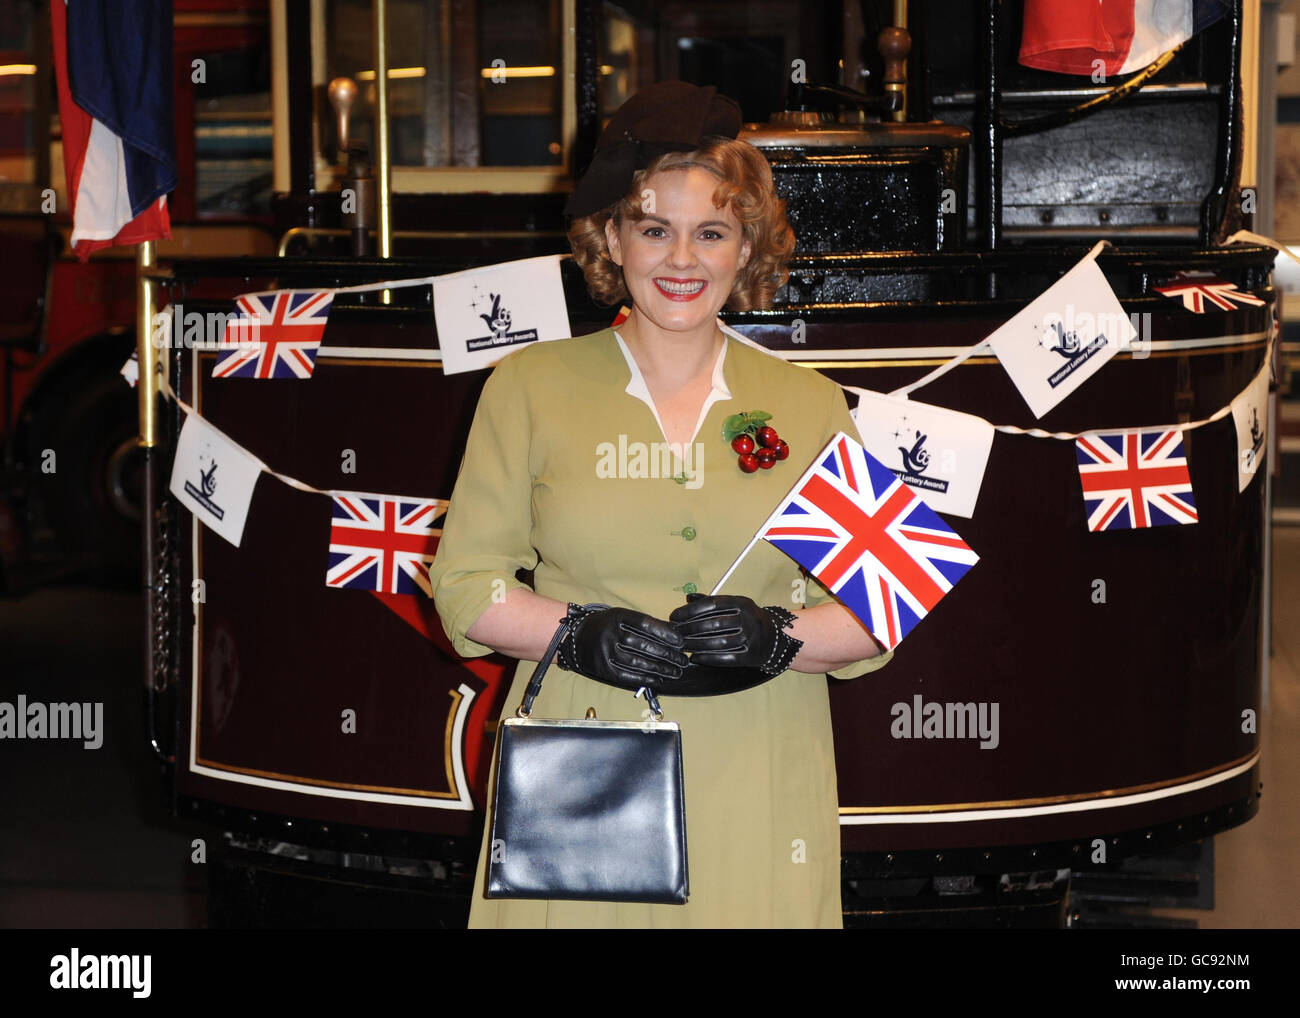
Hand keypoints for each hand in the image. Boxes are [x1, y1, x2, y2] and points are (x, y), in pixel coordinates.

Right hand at [556, 605, 689, 692]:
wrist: (574, 637)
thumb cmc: (605, 625)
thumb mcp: (621, 617)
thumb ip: (643, 624)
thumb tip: (672, 633)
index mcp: (618, 617)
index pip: (646, 624)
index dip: (666, 633)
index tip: (680, 642)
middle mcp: (611, 633)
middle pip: (645, 645)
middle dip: (668, 655)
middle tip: (683, 661)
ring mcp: (605, 651)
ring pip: (638, 662)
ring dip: (660, 669)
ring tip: (675, 672)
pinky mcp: (603, 668)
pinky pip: (628, 675)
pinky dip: (645, 678)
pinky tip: (659, 680)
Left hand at [670, 594, 802, 675]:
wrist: (775, 639)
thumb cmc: (747, 619)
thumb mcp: (734, 605)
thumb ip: (710, 601)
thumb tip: (688, 597)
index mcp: (742, 603)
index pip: (712, 604)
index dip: (691, 610)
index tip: (675, 616)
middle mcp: (748, 619)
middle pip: (714, 623)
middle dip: (690, 629)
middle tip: (675, 633)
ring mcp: (751, 638)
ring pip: (718, 642)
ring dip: (696, 644)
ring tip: (682, 646)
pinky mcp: (750, 655)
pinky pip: (726, 658)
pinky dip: (708, 658)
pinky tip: (695, 657)